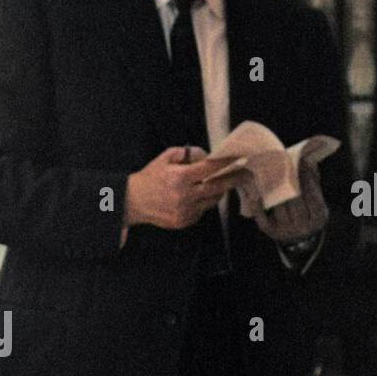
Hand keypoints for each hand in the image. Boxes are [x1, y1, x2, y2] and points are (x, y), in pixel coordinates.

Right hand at [124, 146, 244, 230]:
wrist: (132, 202)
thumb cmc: (149, 178)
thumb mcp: (165, 158)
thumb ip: (186, 153)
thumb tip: (205, 155)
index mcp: (180, 177)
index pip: (210, 168)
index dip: (226, 163)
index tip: (238, 158)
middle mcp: (184, 196)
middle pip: (218, 187)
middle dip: (232, 179)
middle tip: (244, 174)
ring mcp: (185, 211)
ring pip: (212, 201)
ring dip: (217, 192)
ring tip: (218, 184)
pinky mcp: (184, 222)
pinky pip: (201, 211)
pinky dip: (202, 203)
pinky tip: (195, 197)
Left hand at [244, 158, 327, 245]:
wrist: (299, 241)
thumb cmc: (308, 216)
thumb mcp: (317, 204)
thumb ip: (314, 185)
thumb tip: (308, 162)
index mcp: (318, 219)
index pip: (314, 196)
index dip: (308, 179)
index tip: (302, 162)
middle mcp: (303, 227)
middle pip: (296, 201)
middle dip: (291, 181)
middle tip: (285, 163)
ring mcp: (286, 231)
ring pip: (280, 207)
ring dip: (275, 189)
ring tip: (271, 172)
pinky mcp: (271, 232)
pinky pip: (263, 219)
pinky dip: (258, 206)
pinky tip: (256, 193)